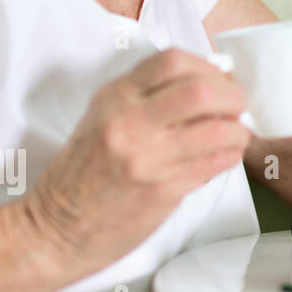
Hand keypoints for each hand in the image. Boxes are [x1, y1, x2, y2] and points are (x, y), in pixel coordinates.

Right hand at [22, 49, 251, 276]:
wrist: (54, 230)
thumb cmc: (81, 174)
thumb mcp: (102, 118)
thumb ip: (146, 97)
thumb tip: (207, 81)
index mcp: (114, 99)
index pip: (172, 61)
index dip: (206, 66)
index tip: (217, 79)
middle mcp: (130, 124)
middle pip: (201, 91)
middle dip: (231, 95)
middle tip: (236, 106)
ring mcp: (147, 159)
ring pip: (217, 130)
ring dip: (238, 130)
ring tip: (235, 134)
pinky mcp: (162, 191)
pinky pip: (214, 164)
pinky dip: (230, 155)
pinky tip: (225, 155)